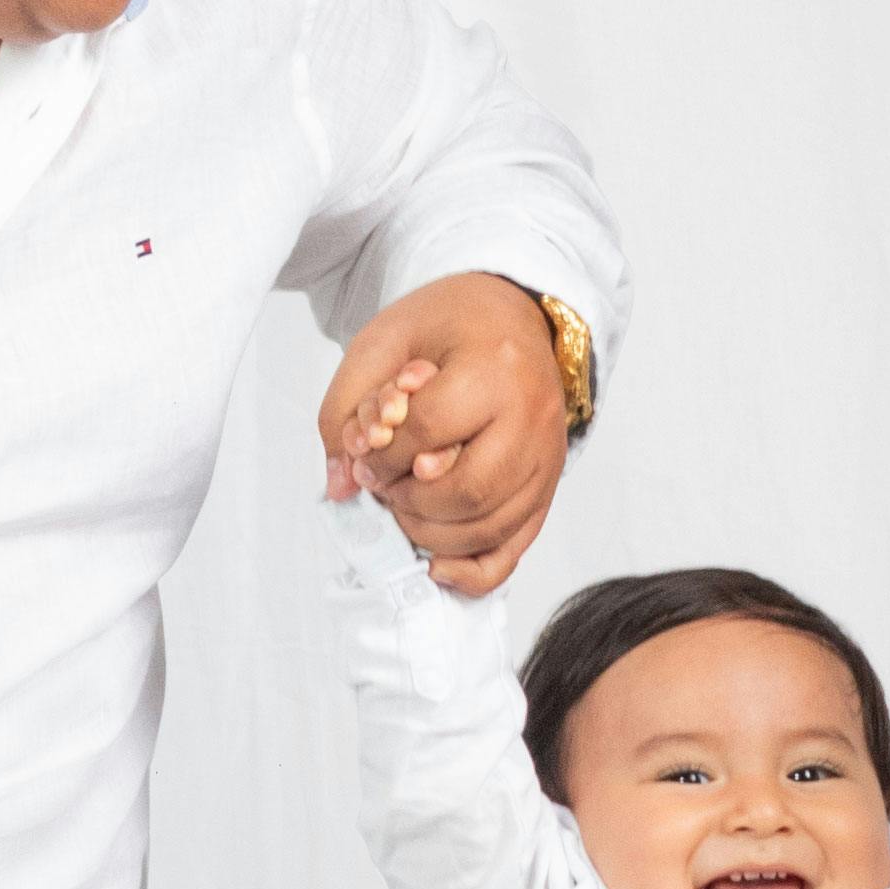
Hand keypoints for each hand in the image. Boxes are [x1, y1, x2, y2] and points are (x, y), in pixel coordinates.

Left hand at [318, 276, 572, 599]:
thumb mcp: (384, 341)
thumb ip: (346, 408)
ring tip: (403, 507)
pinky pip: (512, 551)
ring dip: (429, 533)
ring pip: (487, 527)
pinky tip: (435, 565)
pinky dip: (470, 570)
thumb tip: (341, 485)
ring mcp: (548, 460)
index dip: (383, 454)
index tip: (366, 453)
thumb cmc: (449, 326)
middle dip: (407, 499)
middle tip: (383, 484)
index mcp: (497, 367)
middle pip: (465, 490)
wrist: (517, 318)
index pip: (429, 431)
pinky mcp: (548, 491)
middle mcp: (534, 417)